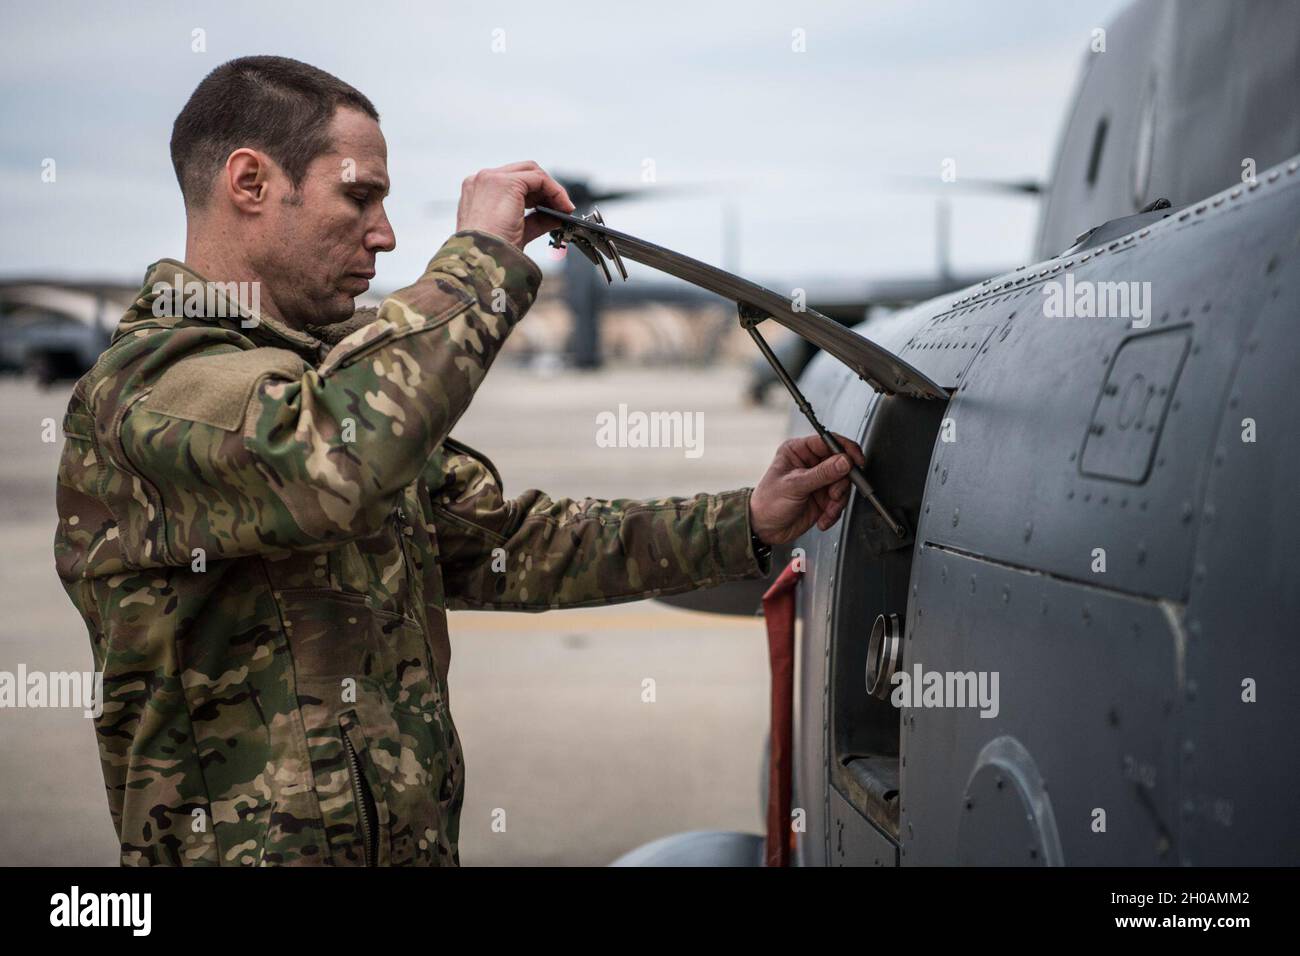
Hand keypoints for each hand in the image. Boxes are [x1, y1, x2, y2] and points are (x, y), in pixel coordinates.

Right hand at [455, 161, 575, 250]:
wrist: (480, 261)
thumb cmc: (490, 254)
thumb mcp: (515, 233)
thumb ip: (534, 221)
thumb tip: (554, 217)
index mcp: (478, 192)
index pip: (512, 183)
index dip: (535, 194)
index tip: (552, 209)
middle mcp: (483, 181)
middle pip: (522, 173)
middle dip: (545, 189)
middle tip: (561, 207)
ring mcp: (491, 179)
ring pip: (531, 172)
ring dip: (552, 189)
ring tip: (564, 208)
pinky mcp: (506, 182)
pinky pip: (539, 178)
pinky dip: (555, 191)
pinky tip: (563, 206)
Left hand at [748, 434, 866, 545]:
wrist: (764, 529)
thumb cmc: (767, 503)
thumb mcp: (794, 486)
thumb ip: (822, 474)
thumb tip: (844, 461)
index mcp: (798, 451)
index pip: (829, 441)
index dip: (845, 449)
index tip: (856, 461)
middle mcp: (810, 463)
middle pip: (841, 464)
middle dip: (841, 482)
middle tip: (834, 494)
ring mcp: (818, 481)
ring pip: (843, 484)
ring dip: (838, 500)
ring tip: (827, 509)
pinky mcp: (823, 497)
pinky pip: (840, 501)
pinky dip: (835, 511)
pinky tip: (823, 517)